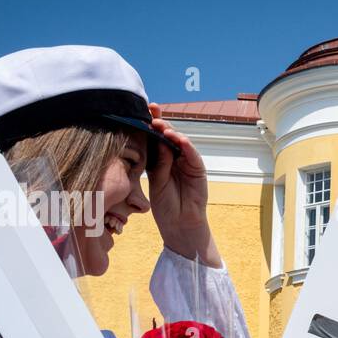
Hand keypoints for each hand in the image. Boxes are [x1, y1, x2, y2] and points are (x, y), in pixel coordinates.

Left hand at [146, 104, 221, 267]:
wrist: (179, 226)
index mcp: (161, 160)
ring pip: (180, 142)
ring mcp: (187, 163)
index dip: (149, 125)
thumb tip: (156, 141)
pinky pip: (193, 155)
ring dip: (172, 132)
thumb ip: (156, 162)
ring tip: (162, 126)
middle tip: (151, 112)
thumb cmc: (165, 206)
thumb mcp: (155, 180)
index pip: (154, 138)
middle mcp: (174, 158)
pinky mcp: (198, 170)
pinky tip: (179, 139)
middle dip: (160, 122)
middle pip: (168, 135)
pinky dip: (187, 146)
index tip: (139, 112)